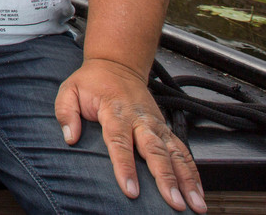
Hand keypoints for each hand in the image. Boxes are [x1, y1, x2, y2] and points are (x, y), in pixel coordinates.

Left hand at [55, 58, 205, 212]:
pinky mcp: (165, 128)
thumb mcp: (70, 90)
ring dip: (186, 179)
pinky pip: (182, 150)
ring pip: (175, 153)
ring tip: (195, 203)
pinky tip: (198, 190)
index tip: (131, 190)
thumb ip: (66, 112)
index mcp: (115, 112)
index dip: (125, 167)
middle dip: (166, 178)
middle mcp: (140, 119)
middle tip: (174, 202)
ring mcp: (155, 124)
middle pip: (155, 151)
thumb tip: (70, 137)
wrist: (117, 65)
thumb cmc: (92, 82)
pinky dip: (193, 171)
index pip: (120, 142)